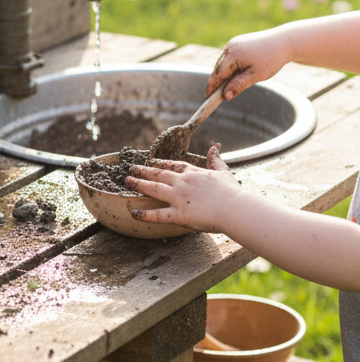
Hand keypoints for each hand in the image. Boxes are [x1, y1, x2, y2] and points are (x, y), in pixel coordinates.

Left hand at [125, 145, 240, 232]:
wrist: (235, 208)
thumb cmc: (231, 192)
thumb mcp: (223, 172)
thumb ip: (215, 160)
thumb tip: (215, 147)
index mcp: (193, 173)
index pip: (172, 165)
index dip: (160, 163)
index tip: (151, 161)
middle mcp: (182, 183)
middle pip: (158, 174)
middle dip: (143, 171)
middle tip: (131, 169)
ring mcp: (178, 198)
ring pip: (153, 189)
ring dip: (139, 184)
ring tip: (127, 181)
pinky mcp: (178, 214)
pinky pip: (157, 214)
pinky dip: (144, 214)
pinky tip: (133, 212)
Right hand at [206, 27, 292, 99]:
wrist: (284, 41)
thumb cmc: (272, 59)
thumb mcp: (255, 76)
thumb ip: (238, 86)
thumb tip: (225, 96)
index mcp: (233, 55)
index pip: (217, 74)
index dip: (212, 87)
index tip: (208, 98)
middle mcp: (230, 47)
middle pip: (217, 68)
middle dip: (216, 82)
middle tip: (216, 97)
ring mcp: (233, 43)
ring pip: (222, 62)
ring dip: (222, 74)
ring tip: (226, 87)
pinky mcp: (238, 42)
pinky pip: (228, 57)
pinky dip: (228, 67)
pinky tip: (234, 75)